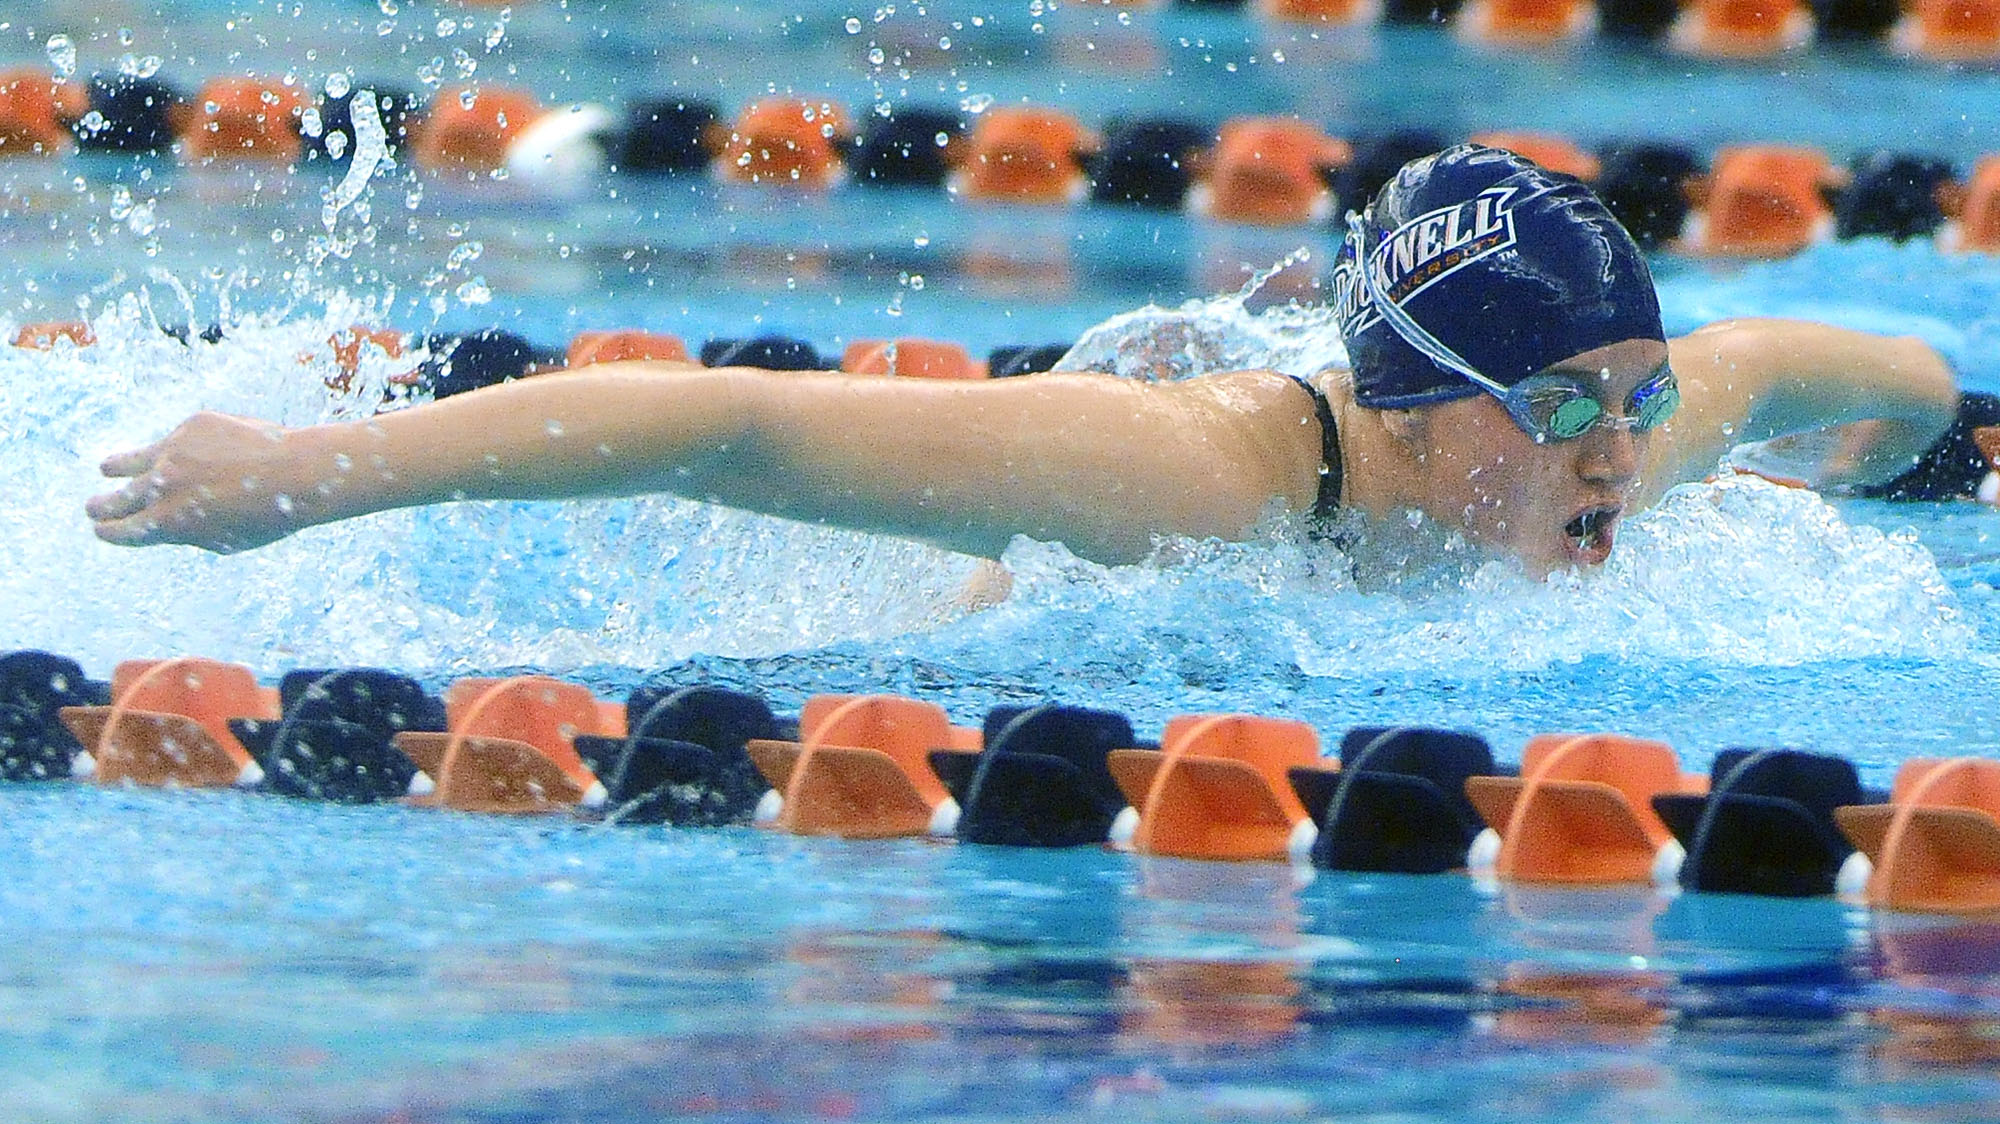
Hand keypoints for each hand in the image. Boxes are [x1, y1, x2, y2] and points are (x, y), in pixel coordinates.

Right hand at [87, 412, 306, 551]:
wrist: (298, 473)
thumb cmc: (268, 516)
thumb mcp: (223, 540)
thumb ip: (186, 532)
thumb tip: (162, 525)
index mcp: (168, 523)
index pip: (121, 531)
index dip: (109, 532)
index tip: (102, 529)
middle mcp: (162, 487)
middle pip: (114, 501)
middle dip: (101, 507)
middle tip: (94, 508)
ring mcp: (173, 453)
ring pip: (128, 462)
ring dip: (116, 468)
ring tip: (108, 468)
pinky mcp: (190, 428)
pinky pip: (171, 441)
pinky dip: (169, 450)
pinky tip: (170, 452)